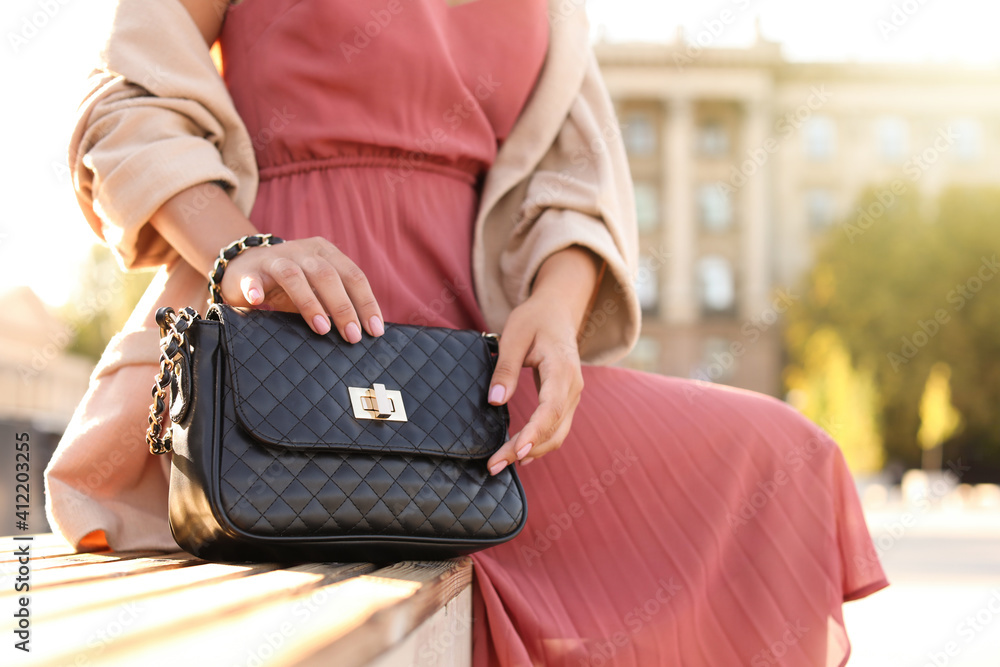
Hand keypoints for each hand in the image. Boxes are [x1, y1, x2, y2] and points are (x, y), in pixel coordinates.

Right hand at [220, 236, 383, 341]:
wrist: (245, 268)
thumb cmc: (289, 287)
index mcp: (326, 254)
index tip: (374, 330)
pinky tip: (258, 301)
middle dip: (343, 307)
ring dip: (310, 303)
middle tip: (352, 336)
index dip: (366, 303)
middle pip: (328, 276)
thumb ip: (336, 304)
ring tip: (322, 329)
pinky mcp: (249, 270)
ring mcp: (275, 258)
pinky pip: (252, 279)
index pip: (353, 276)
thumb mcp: (317, 291)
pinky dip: (255, 289)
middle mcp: (303, 251)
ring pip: (294, 276)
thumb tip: (362, 333)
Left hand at [484, 292, 584, 473]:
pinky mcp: (565, 401)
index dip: (534, 433)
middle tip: (493, 466)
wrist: (558, 313)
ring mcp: (572, 396)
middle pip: (553, 429)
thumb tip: (495, 400)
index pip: (551, 408)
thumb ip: (506, 368)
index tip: (515, 451)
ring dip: (531, 452)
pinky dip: (539, 445)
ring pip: (557, 434)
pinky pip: (556, 429)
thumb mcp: (514, 335)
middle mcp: (572, 387)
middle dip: (524, 451)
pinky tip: (519, 455)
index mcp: (562, 369)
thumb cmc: (535, 320)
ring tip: (501, 464)